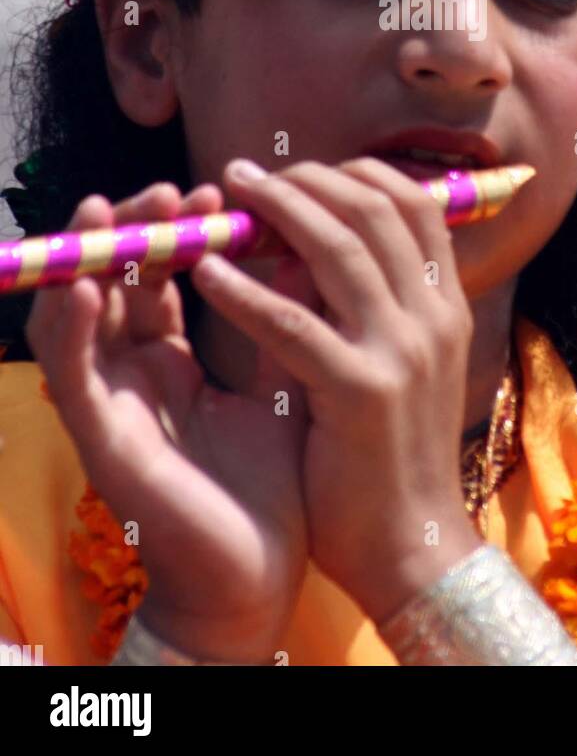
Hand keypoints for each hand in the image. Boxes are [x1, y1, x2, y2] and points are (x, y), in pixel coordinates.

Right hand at [26, 181, 308, 661]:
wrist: (258, 579)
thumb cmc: (270, 487)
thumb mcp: (286, 383)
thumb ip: (290, 319)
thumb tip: (313, 245)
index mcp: (173, 358)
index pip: (160, 274)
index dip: (181, 227)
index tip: (218, 190)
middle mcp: (134, 371)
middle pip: (116, 279)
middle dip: (138, 226)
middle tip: (174, 190)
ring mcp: (112, 400)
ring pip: (76, 311)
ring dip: (93, 256)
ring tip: (120, 208)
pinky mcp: (99, 437)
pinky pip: (71, 372)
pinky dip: (71, 325)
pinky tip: (91, 285)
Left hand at [190, 157, 480, 625]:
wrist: (414, 548)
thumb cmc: (392, 457)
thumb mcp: (398, 366)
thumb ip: (367, 306)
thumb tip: (309, 244)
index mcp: (445, 306)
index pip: (414, 203)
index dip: (353, 174)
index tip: (299, 174)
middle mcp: (433, 316)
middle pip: (374, 208)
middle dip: (307, 180)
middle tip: (246, 175)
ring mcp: (402, 351)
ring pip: (338, 247)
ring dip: (276, 210)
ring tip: (225, 199)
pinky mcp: (361, 391)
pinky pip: (293, 322)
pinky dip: (245, 290)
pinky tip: (207, 273)